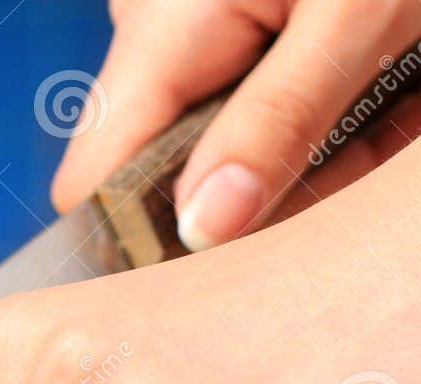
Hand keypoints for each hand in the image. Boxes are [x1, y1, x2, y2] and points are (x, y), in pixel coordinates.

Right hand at [51, 0, 420, 247]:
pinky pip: (253, 98)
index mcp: (162, 25)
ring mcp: (192, 20)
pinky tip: (379, 86)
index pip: (94, 181)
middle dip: (254, 188)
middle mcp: (156, 25)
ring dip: (302, 151)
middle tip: (354, 157)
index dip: (144, 235)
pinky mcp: (236, 15)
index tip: (224, 261)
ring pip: (218, 139)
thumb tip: (202, 229)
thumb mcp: (361, 17)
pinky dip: (319, 111)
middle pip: (160, 166)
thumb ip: (280, 124)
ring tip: (387, 100)